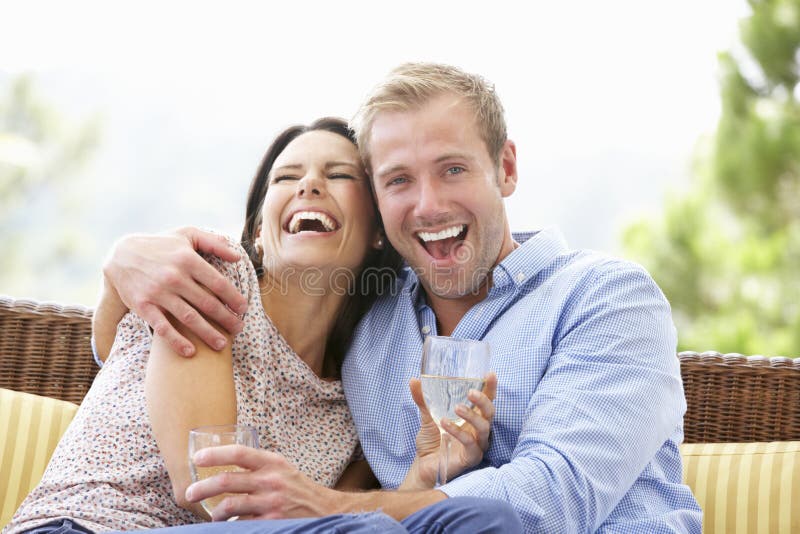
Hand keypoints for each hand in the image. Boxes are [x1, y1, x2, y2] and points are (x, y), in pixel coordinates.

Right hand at [103, 227, 247, 355]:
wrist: (122, 255)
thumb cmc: (161, 245)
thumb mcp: (187, 234)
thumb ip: (214, 242)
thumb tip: (238, 256)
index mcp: (188, 260)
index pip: (218, 283)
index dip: (233, 298)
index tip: (244, 309)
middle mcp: (174, 277)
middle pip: (207, 303)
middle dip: (226, 319)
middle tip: (239, 329)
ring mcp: (158, 293)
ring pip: (189, 318)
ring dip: (208, 333)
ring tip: (222, 345)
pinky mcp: (144, 306)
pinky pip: (163, 327)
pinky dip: (177, 341)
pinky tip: (190, 352)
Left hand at [186, 445, 336, 520]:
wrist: (323, 509)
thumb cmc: (296, 487)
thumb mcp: (281, 467)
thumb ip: (258, 464)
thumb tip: (223, 462)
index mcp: (272, 463)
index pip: (239, 453)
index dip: (215, 454)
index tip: (198, 458)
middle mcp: (270, 481)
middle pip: (227, 481)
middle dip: (202, 488)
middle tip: (189, 493)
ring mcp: (270, 503)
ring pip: (229, 506)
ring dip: (214, 513)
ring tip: (212, 515)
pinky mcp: (271, 522)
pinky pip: (241, 524)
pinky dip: (231, 525)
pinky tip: (229, 525)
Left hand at [401, 372, 496, 488]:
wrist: (423, 465)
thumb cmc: (432, 440)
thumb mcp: (427, 416)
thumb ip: (423, 400)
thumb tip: (414, 380)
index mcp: (473, 417)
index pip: (486, 400)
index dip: (490, 388)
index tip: (490, 374)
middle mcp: (478, 430)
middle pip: (490, 413)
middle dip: (484, 400)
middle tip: (471, 392)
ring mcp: (477, 444)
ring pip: (483, 428)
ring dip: (472, 416)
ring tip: (457, 408)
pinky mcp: (471, 457)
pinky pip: (470, 444)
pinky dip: (459, 432)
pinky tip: (445, 425)